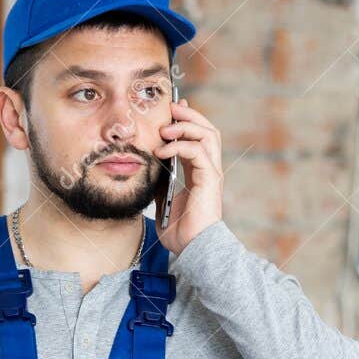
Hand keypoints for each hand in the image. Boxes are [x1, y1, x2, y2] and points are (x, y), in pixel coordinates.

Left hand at [156, 97, 223, 254]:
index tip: (171, 109)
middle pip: (208, 129)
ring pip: (208, 135)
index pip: (198, 137)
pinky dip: (180, 145)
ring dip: (186, 125)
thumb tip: (146, 169)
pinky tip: (162, 150)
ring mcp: (212, 173)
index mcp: (200, 172)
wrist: (192, 250)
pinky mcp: (210, 180)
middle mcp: (209, 169)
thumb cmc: (181, 232)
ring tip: (165, 127)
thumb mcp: (163, 202)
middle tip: (171, 107)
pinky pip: (198, 152)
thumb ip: (159, 183)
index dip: (186, 121)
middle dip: (189, 115)